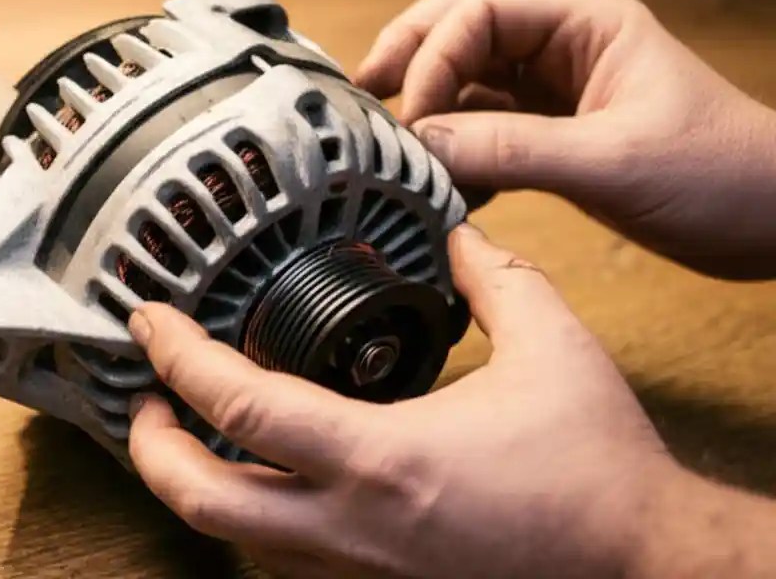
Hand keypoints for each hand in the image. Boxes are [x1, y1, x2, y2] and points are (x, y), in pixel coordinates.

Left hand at [126, 226, 675, 578]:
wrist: (641, 568)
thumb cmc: (600, 477)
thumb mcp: (554, 350)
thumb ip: (499, 281)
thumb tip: (460, 241)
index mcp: (382, 459)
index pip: (241, 408)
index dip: (177, 359)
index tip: (149, 322)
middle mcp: (354, 527)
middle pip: (203, 502)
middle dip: (151, 449)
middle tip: (146, 398)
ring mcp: (361, 569)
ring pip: (238, 539)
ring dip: (199, 485)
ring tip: (192, 431)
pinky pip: (286, 558)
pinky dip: (254, 517)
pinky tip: (266, 477)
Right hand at [354, 0, 775, 279]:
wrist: (773, 223)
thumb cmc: (727, 174)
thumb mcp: (613, 160)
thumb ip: (512, 150)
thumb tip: (423, 145)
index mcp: (588, 24)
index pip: (481, 12)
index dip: (435, 55)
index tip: (414, 113)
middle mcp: (565, 48)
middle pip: (462, 29)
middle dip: (410, 56)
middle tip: (365, 92)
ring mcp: (556, 91)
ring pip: (466, 80)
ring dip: (426, 105)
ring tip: (389, 138)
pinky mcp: (553, 135)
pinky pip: (483, 128)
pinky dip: (453, 148)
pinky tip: (438, 176)